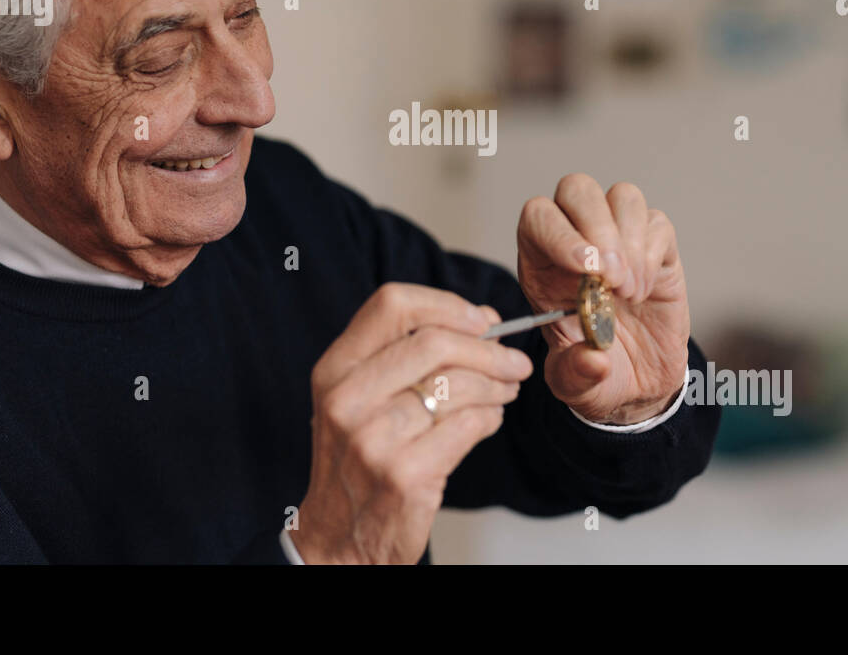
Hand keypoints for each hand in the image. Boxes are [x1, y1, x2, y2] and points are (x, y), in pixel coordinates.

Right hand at [292, 283, 533, 563]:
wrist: (338, 542)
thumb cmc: (357, 463)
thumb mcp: (359, 400)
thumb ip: (409, 355)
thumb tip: (484, 320)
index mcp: (334, 370)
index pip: (391, 305)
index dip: (446, 305)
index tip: (482, 321)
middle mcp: (345, 400)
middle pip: (433, 342)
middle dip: (488, 349)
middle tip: (513, 362)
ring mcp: (373, 439)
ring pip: (457, 386)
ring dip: (496, 385)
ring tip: (506, 391)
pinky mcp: (404, 475)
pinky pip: (469, 427)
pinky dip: (490, 418)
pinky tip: (488, 421)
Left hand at [517, 174, 689, 425]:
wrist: (639, 385)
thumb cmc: (594, 375)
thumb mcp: (573, 386)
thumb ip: (576, 374)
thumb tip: (595, 359)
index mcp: (541, 264)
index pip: (538, 217)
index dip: (557, 232)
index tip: (584, 268)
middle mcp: (576, 240)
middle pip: (577, 189)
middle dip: (596, 227)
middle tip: (611, 278)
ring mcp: (618, 239)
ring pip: (621, 196)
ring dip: (629, 243)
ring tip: (627, 293)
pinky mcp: (656, 246)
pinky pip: (657, 223)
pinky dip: (653, 255)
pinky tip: (644, 292)